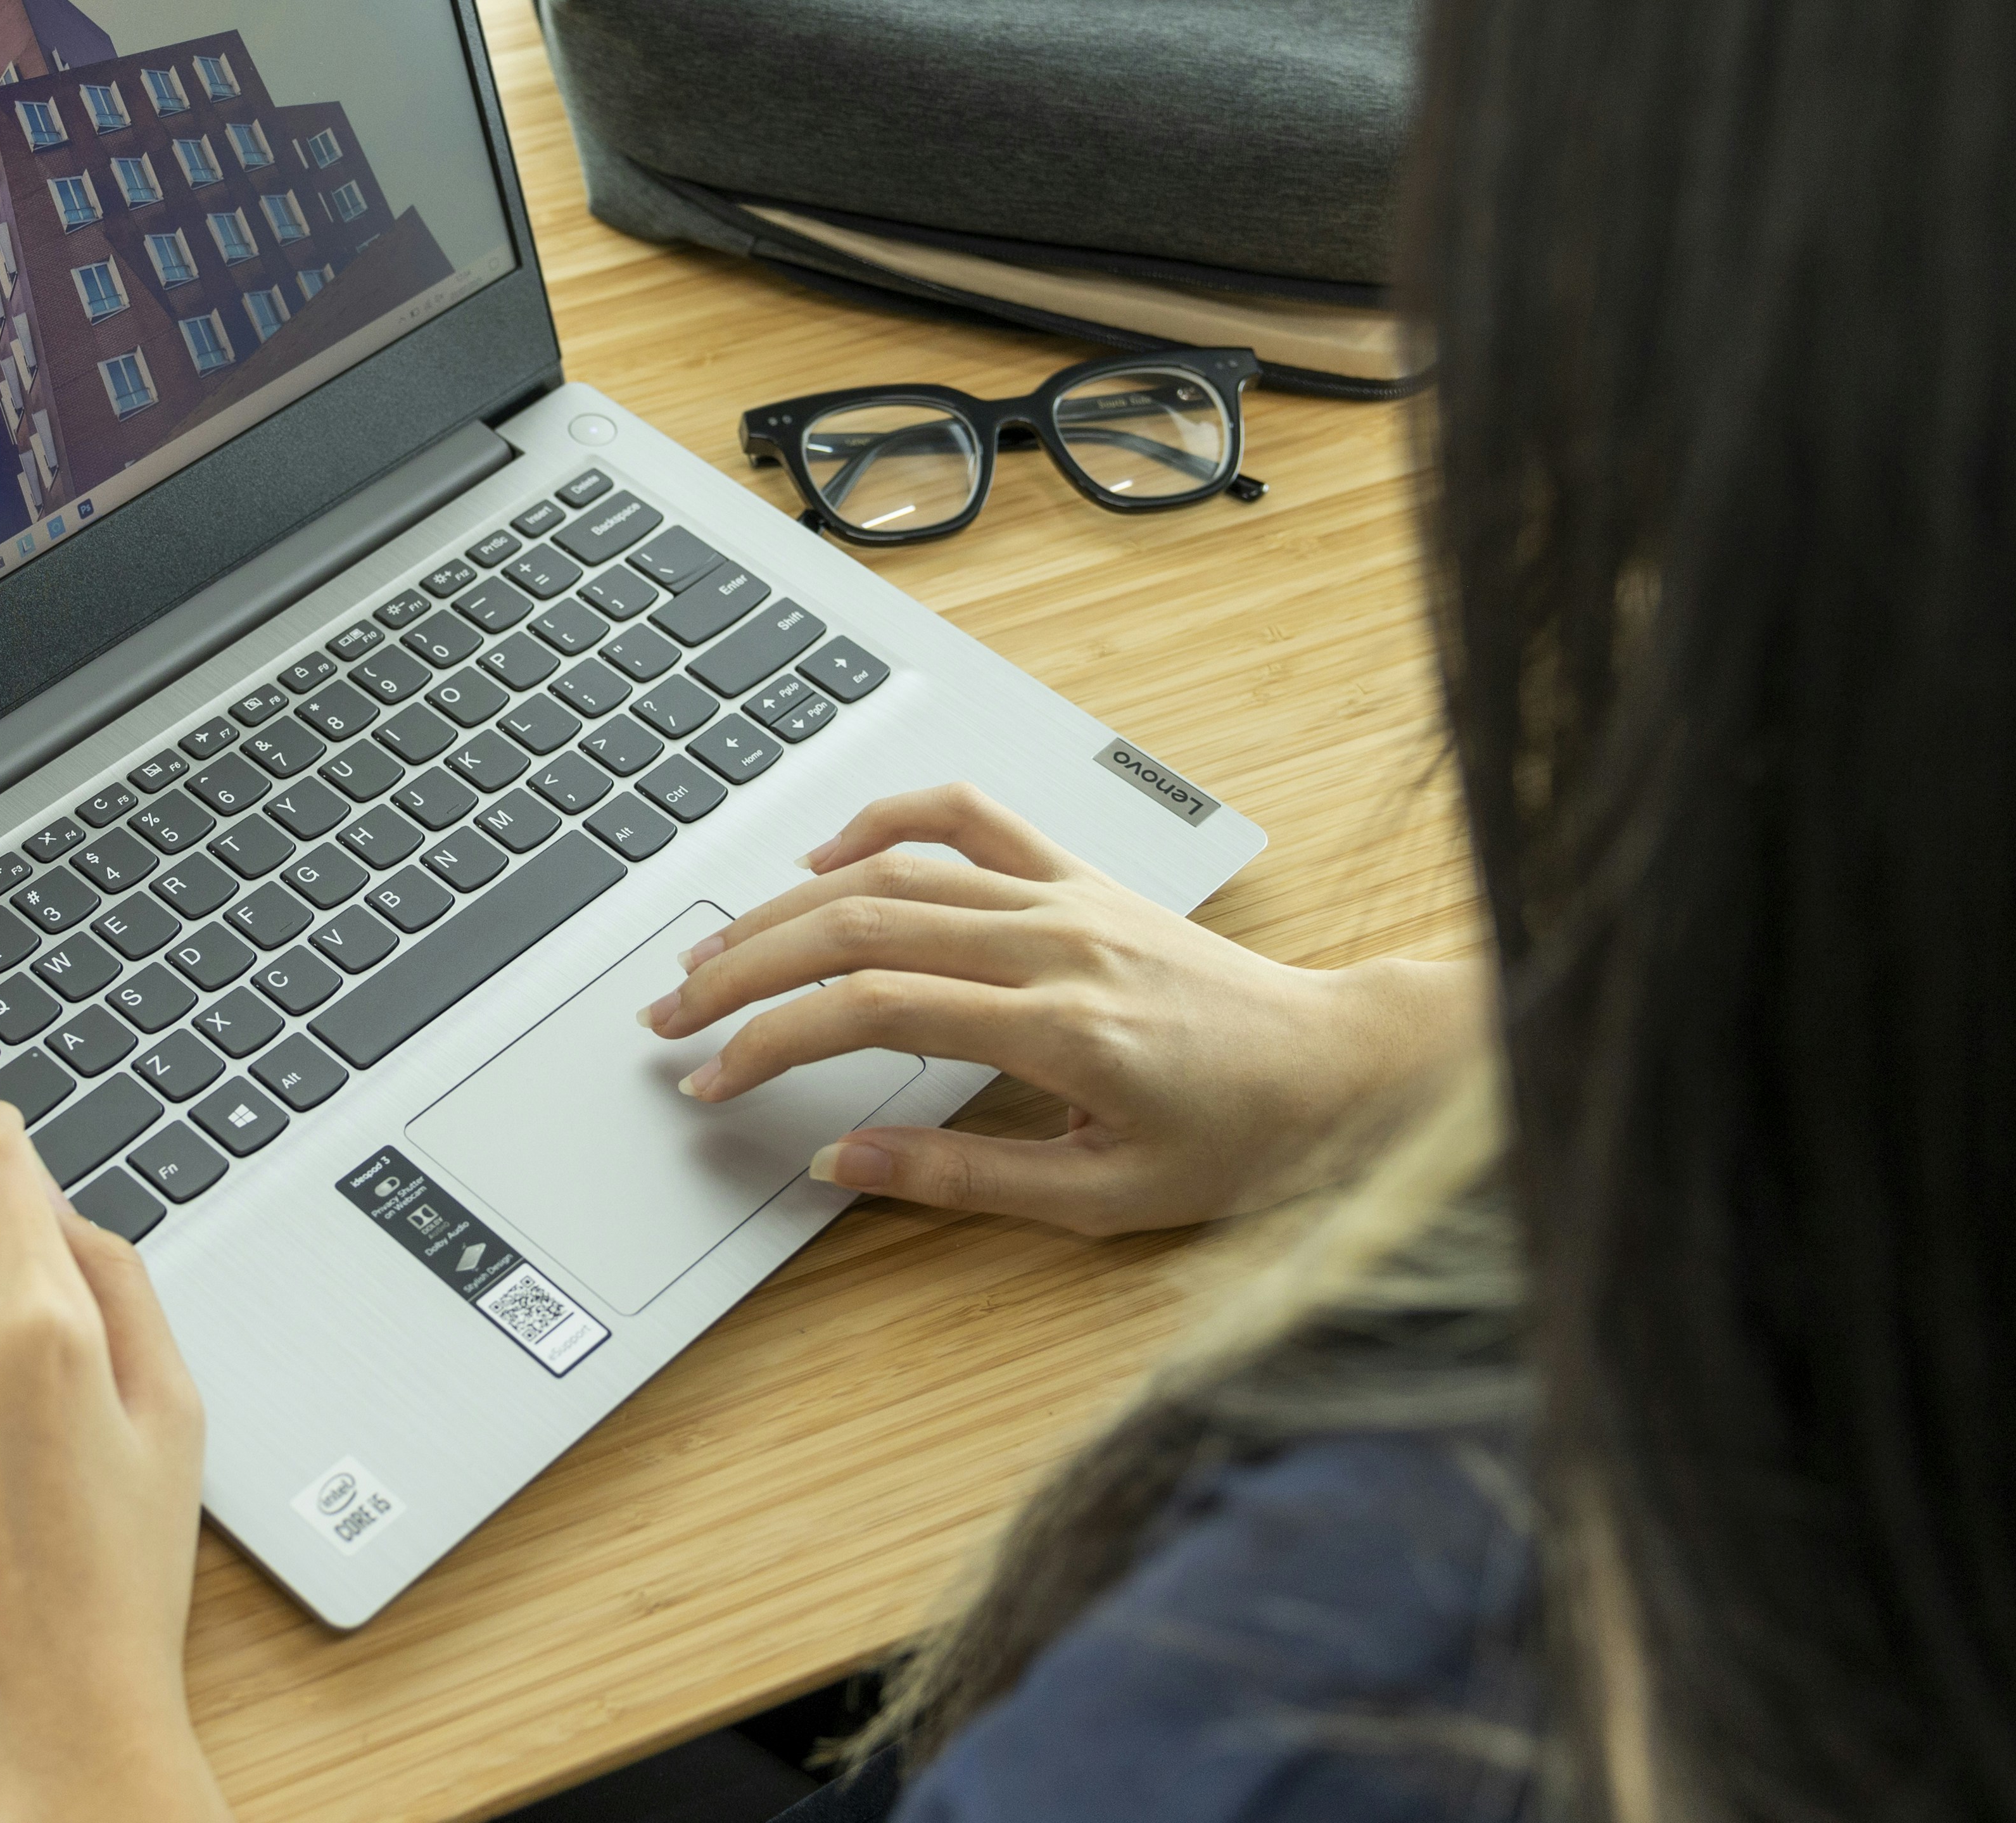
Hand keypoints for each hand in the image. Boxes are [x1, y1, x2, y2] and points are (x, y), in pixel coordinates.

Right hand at [641, 784, 1481, 1236]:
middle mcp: (1054, 943)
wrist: (1342, 1068)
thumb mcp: (1103, 1196)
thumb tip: (842, 1161)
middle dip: (746, 968)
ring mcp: (1067, 896)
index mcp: (1057, 1026)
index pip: (872, 1009)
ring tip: (716, 952)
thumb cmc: (1239, 1141)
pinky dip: (887, 821)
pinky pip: (969, 818)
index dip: (773, 1040)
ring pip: (893, 870)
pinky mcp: (1081, 876)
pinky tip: (827, 856)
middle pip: (857, 923)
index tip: (713, 1079)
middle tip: (673, 1014)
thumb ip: (964, 1177)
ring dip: (787, 906)